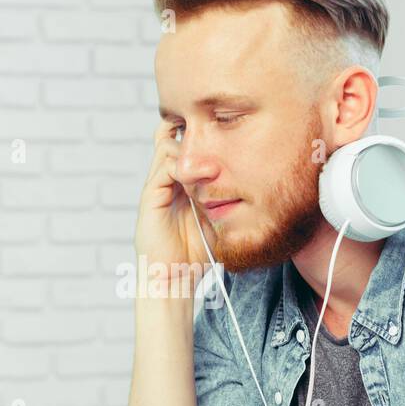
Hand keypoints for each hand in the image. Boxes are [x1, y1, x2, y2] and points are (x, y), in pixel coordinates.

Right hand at [132, 120, 216, 294]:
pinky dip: (182, 166)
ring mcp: (156, 186)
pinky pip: (163, 168)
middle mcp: (165, 180)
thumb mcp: (218, 216)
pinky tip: (204, 176)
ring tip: (213, 165)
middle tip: (215, 131)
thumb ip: (225, 196)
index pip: (182, 144)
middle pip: (170, 136)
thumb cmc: (198, 252)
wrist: (175, 276)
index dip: (196, 132)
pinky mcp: (151, 196)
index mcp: (180, 182)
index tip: (221, 128)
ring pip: (166, 146)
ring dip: (191, 149)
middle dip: (190, 129)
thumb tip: (253, 177)